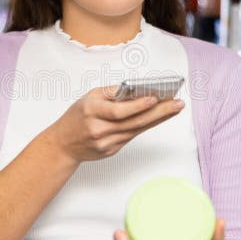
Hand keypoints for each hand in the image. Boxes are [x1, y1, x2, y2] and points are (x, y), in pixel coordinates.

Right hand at [44, 85, 183, 163]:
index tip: (155, 98)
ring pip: (137, 129)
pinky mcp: (111, 151)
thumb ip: (110, 93)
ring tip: (174, 108)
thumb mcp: (88, 98)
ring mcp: (106, 143)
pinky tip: (158, 117)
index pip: (118, 111)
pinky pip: (132, 136)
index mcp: (91, 112)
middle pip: (134, 121)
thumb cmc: (76, 117)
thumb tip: (136, 88)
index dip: (138, 105)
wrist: (62, 144)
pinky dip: (146, 126)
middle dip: (159, 112)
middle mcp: (99, 129)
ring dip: (158, 118)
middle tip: (177, 104)